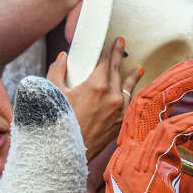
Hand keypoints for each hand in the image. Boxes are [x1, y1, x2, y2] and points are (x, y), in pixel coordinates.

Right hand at [47, 37, 142, 161]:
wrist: (67, 152)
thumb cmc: (58, 122)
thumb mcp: (53, 92)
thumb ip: (58, 71)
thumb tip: (64, 58)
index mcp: (97, 86)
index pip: (107, 61)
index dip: (110, 50)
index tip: (115, 41)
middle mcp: (112, 97)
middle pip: (117, 71)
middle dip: (119, 57)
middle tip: (121, 45)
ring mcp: (118, 111)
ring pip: (127, 89)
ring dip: (131, 77)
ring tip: (138, 69)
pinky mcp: (119, 123)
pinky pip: (127, 104)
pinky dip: (129, 96)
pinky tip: (130, 93)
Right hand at [74, 61, 192, 192]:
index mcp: (133, 170)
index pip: (145, 124)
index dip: (167, 102)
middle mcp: (127, 161)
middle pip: (141, 104)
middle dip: (169, 81)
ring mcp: (131, 162)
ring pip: (148, 106)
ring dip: (177, 84)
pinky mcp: (144, 169)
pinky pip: (169, 131)